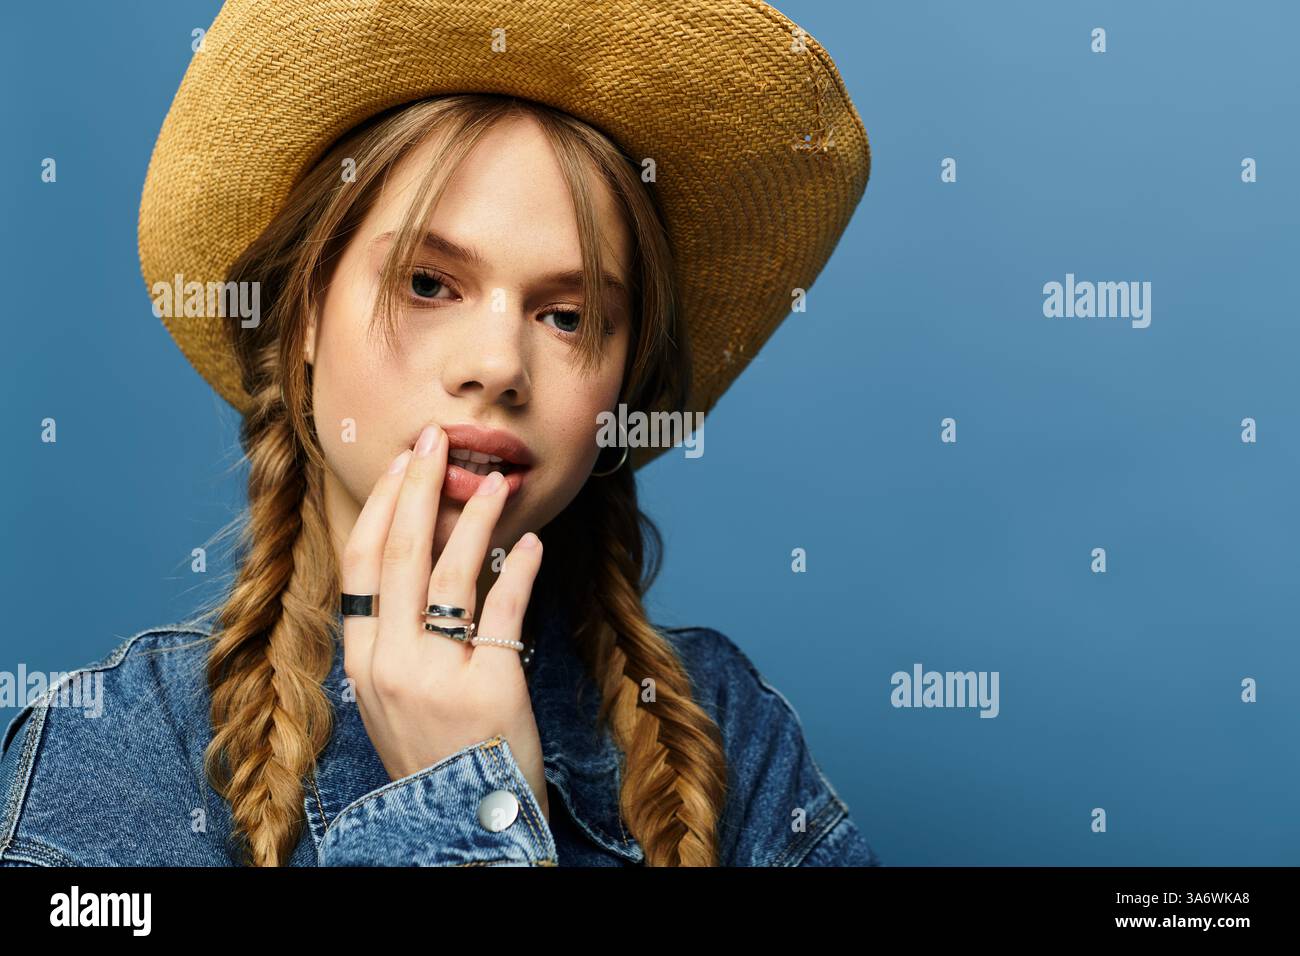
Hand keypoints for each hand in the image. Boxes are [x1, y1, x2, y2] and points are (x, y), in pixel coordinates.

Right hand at [339, 422, 549, 821]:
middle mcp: (388, 664)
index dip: (380, 506)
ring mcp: (435, 677)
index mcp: (361, 662)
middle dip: (417, 486)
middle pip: (397, 554)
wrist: (466, 828)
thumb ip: (398, 636)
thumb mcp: (396, 698)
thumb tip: (417, 562)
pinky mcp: (488, 687)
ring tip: (496, 481)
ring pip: (450, 572)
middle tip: (435, 440)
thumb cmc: (438, 756)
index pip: (359, 564)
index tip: (400, 464)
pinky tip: (534, 543)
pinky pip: (504, 611)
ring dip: (474, 517)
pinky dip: (521, 571)